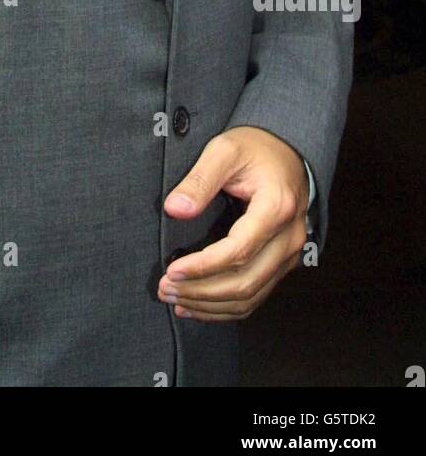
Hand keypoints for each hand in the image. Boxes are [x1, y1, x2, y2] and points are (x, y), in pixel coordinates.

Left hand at [157, 126, 308, 322]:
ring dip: (210, 305)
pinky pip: (257, 295)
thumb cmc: (255, 148)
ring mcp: (290, 254)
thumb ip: (199, 179)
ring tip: (175, 300)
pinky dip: (226, 307)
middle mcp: (289, 237)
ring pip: (251, 295)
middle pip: (245, 281)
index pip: (238, 251)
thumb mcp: (224, 150)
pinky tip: (199, 306)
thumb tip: (175, 209)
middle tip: (165, 288)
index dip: (202, 266)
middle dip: (201, 291)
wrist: (287, 152)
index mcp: (276, 207)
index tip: (171, 270)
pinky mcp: (283, 263)